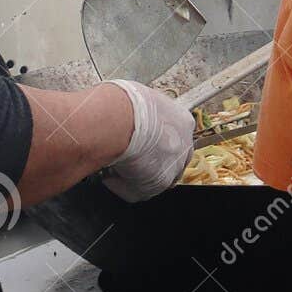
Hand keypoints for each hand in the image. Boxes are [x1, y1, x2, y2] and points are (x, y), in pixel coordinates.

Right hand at [101, 81, 194, 201]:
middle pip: (169, 161)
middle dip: (149, 163)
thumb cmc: (123, 103)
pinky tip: (108, 176)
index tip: (141, 145)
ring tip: (112, 166)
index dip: (155, 144)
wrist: (120, 119)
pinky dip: (120, 186)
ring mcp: (173, 167)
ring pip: (154, 179)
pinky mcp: (157, 184)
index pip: (174, 137)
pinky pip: (135, 192)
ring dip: (134, 176)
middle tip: (127, 160)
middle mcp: (184, 145)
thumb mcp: (139, 99)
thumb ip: (142, 113)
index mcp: (182, 121)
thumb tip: (125, 117)